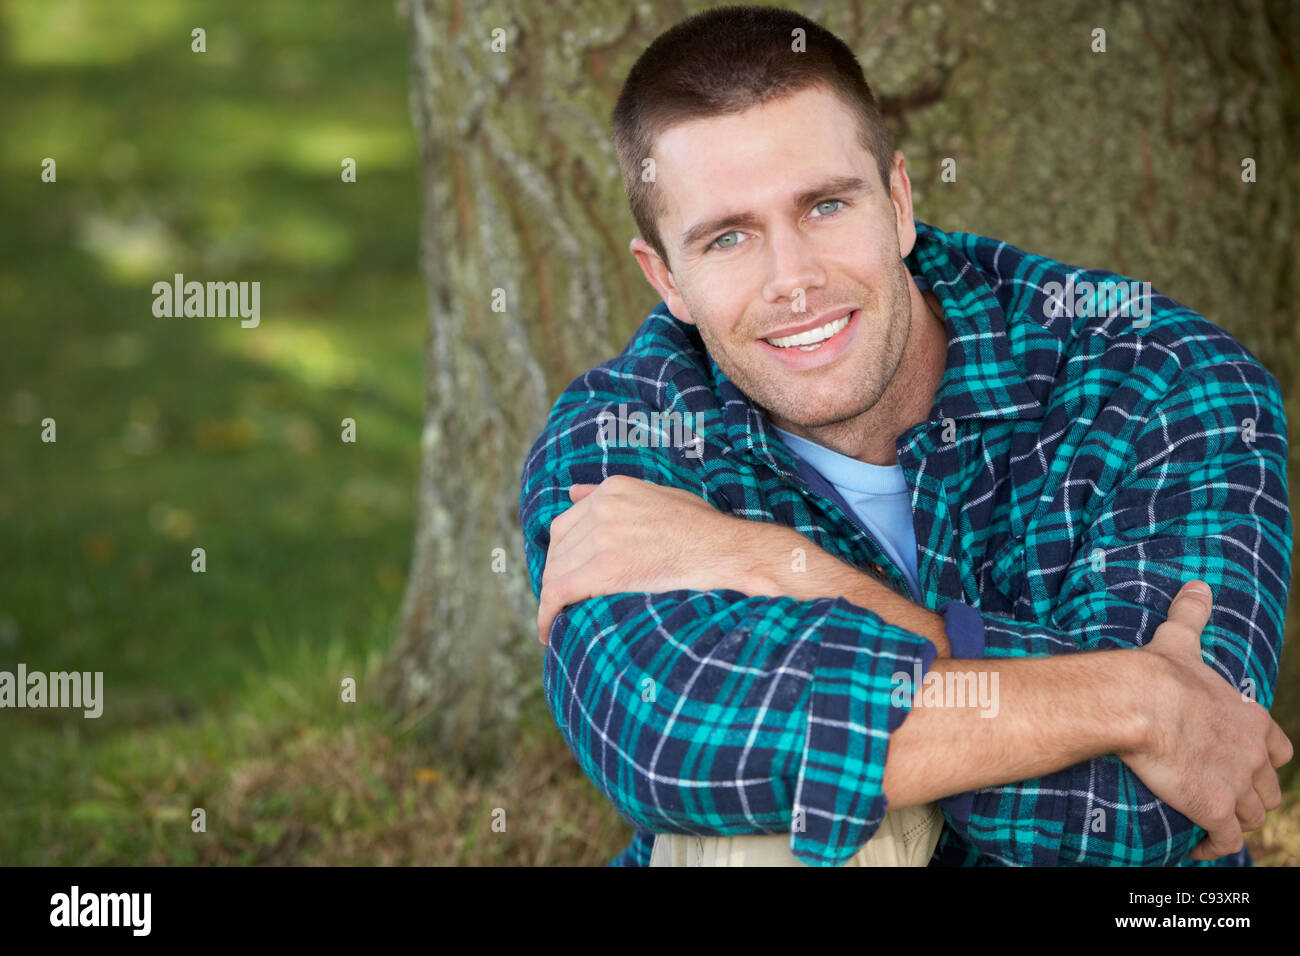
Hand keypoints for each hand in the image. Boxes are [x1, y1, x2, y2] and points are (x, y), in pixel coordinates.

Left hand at [536, 475, 775, 644]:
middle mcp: (603, 508)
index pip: (565, 525)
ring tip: (561, 621)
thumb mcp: (658, 496)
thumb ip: (612, 495)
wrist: (726, 551)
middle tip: (566, 605)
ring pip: (556, 572)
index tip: (565, 576)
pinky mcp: (607, 568)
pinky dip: (547, 615)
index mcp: (613, 490)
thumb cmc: (703, 530)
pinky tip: (548, 632)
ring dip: (555, 600)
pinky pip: (559, 593)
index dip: (562, 556)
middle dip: (558, 579)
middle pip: (558, 550)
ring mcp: (603, 536)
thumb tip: (574, 492)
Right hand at [1117, 579, 1292, 860]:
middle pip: (1268, 788)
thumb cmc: (1157, 674)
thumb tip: (1197, 584)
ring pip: (1251, 816)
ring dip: (1235, 822)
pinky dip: (1215, 847)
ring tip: (1211, 825)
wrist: (1137, 703)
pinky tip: (1198, 848)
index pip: (1277, 750)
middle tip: (1225, 799)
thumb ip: (1192, 615)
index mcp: (1249, 719)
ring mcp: (1237, 784)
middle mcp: (1252, 755)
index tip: (1245, 765)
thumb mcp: (1180, 640)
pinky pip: (1225, 839)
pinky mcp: (1215, 809)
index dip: (1264, 760)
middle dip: (1252, 795)